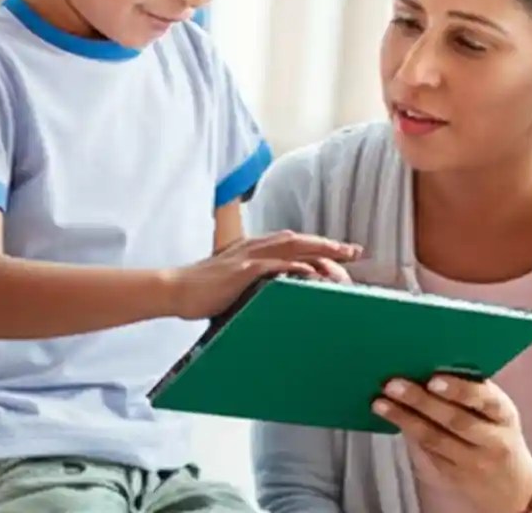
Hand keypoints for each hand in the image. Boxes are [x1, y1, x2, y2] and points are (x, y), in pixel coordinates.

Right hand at [169, 230, 359, 319]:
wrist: (175, 289)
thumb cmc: (202, 291)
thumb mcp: (233, 283)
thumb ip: (254, 283)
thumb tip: (274, 292)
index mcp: (252, 249)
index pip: (292, 243)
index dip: (318, 245)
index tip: (341, 252)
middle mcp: (253, 247)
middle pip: (299, 240)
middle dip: (328, 244)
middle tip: (355, 250)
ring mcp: (248, 257)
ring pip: (292, 247)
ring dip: (319, 250)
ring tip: (343, 256)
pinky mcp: (242, 270)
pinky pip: (275, 266)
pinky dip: (296, 266)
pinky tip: (313, 271)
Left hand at [373, 375, 531, 511]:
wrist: (511, 486)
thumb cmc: (493, 431)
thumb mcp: (494, 412)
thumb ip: (468, 391)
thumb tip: (423, 364)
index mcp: (503, 414)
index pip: (485, 399)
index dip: (459, 389)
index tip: (433, 379)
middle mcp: (493, 441)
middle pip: (455, 420)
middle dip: (421, 401)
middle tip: (392, 384)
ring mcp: (473, 462)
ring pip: (435, 439)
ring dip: (404, 418)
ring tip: (380, 402)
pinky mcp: (453, 477)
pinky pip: (426, 455)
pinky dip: (405, 434)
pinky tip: (389, 419)